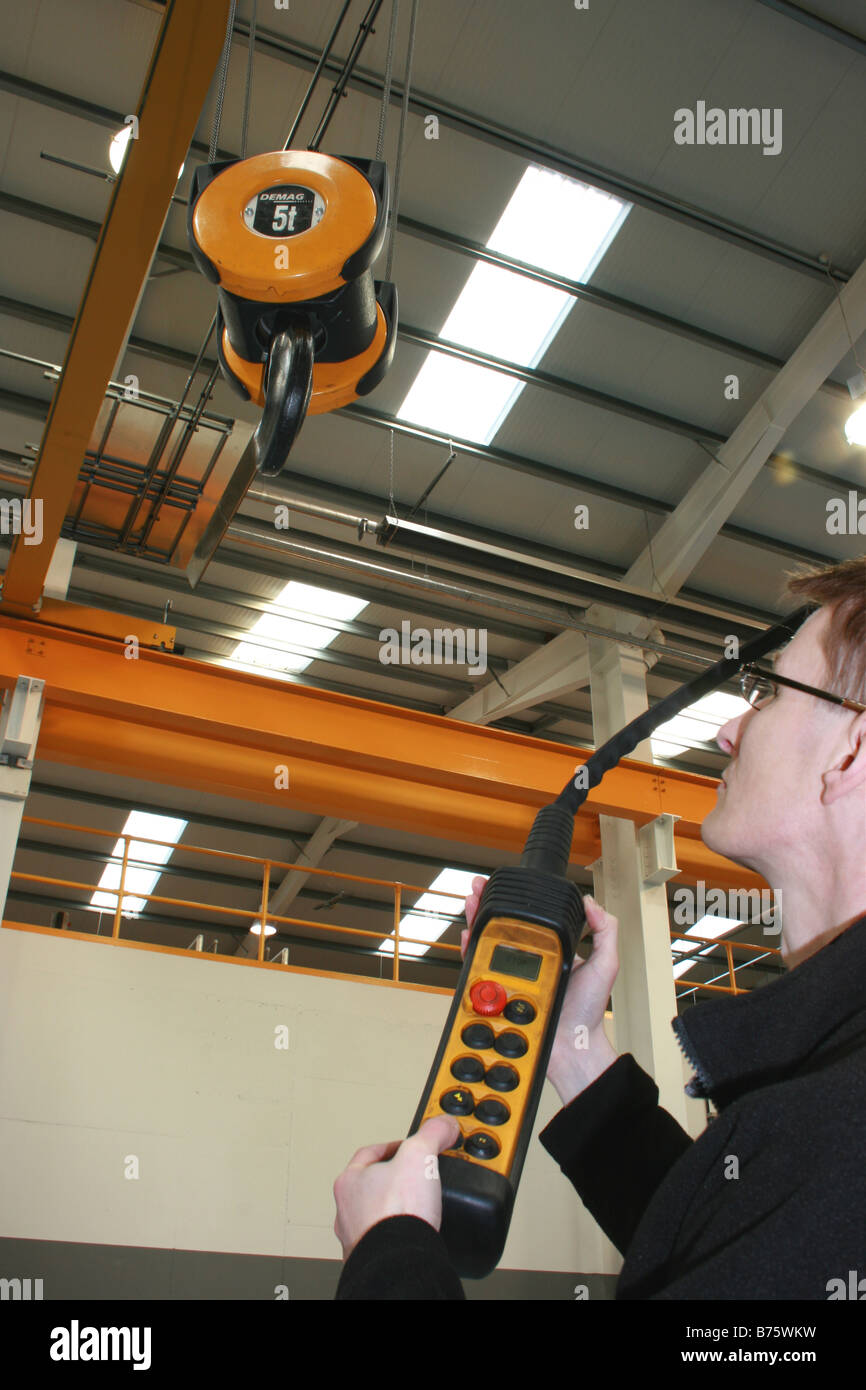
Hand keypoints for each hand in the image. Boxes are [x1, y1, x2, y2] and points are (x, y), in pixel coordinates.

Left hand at [333, 1114, 460, 1259]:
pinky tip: (414, 1233)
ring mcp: (358, 1236)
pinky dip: (399, 1235)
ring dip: (394, 1210)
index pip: (371, 1152)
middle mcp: (347, 1210)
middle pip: (371, 1184)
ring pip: (375, 1215)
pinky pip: (385, 1240)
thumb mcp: (420, 1155)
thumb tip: (443, 1124)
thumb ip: (432, 1133)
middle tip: (415, 1178)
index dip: (394, 1146)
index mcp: (350, 1180)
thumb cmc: (395, 1212)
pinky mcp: (372, 1257)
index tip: (410, 1147)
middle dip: (395, 1180)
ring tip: (416, 1208)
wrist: (399, 1260)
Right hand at [463, 878, 618, 1103]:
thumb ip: (605, 931)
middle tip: (479, 889)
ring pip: (487, 944)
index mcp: (552, 950)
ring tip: (472, 905)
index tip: (509, 886)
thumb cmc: (589, 1012)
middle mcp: (529, 961)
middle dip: (488, 906)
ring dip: (476, 922)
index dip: (517, 902)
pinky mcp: (499, 993)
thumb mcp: (605, 965)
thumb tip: (591, 901)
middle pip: (502, 927)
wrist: (572, 1047)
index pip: (531, 919)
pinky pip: (480, 970)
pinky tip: (469, 937)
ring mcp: (512, 976)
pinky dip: (470, 952)